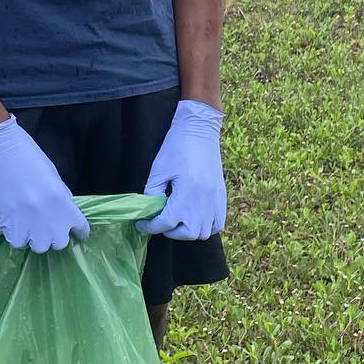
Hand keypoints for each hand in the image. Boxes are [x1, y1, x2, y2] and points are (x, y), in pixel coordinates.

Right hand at [0, 116, 89, 253]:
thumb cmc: (28, 157)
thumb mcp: (54, 177)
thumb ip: (61, 198)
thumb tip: (63, 213)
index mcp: (65, 202)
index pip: (80, 228)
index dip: (79, 231)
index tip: (76, 233)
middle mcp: (51, 218)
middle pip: (59, 243)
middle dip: (55, 236)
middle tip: (46, 226)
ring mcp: (30, 224)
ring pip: (39, 246)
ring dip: (36, 238)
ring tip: (29, 226)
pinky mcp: (10, 226)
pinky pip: (18, 243)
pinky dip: (18, 237)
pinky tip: (15, 225)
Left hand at [140, 101, 226, 239]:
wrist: (200, 130)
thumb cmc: (177, 147)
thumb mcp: (158, 170)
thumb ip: (153, 193)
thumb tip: (151, 211)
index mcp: (186, 194)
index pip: (166, 223)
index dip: (150, 226)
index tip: (141, 224)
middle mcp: (203, 202)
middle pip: (187, 233)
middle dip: (170, 231)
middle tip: (160, 221)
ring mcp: (215, 201)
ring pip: (203, 233)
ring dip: (188, 231)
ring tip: (178, 220)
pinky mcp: (222, 197)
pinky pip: (217, 224)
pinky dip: (206, 227)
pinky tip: (195, 218)